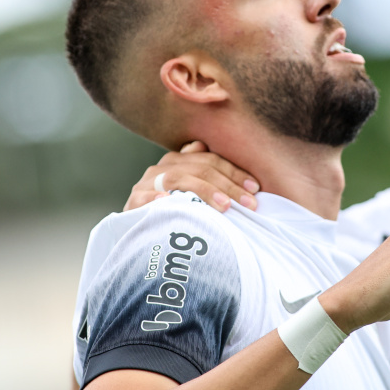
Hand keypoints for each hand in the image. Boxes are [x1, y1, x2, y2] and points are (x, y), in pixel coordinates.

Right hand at [123, 141, 259, 212]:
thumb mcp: (191, 193)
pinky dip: (157, 199)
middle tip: (249, 204)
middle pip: (199, 169)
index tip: (255, 188)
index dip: (234, 173)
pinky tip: (171, 203)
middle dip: (228, 185)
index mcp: (178, 162)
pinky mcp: (134, 203)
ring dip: (204, 191)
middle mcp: (162, 169)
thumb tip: (222, 158)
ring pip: (178, 179)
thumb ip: (206, 176)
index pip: (210, 160)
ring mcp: (146, 184)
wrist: (137, 231)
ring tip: (225, 206)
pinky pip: (145, 198)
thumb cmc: (172, 212)